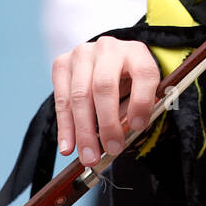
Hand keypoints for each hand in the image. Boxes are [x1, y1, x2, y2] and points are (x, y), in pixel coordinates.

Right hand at [52, 38, 161, 166]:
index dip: (142, 102)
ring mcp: (82, 53)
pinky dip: (65, 127)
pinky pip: (61, 100)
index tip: (138, 127)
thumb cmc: (128, 81)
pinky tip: (68, 147)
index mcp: (137, 52)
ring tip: (88, 156)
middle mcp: (109, 48)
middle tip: (112, 150)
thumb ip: (135, 109)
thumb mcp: (140, 90)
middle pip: (104, 87)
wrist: (105, 60)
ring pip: (79, 95)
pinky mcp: (61, 63)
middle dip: (107, 123)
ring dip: (83, 131)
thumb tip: (122, 135)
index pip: (144, 74)